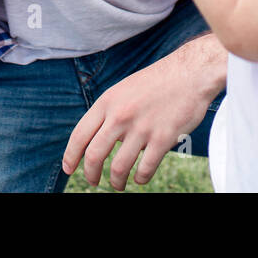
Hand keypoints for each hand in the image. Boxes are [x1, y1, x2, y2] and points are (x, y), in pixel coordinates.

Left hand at [62, 36, 221, 190]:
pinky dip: (140, 178)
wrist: (189, 74)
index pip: (80, 134)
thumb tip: (96, 137)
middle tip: (93, 181)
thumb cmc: (156, 82)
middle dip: (91, 174)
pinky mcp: (163, 138)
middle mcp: (121, 115)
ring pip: (118, 167)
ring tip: (118, 184)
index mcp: (107, 102)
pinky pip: (145, 169)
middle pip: (94, 155)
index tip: (69, 168)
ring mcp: (142, 128)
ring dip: (116, 182)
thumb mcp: (123, 90)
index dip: (70, 156)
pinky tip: (140, 177)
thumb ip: (109, 112)